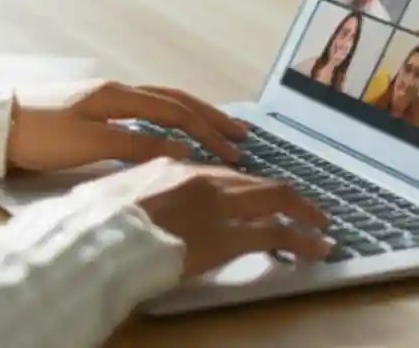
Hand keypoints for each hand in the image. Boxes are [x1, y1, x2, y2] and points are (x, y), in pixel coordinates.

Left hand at [6, 80, 248, 171]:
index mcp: (118, 96)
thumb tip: (181, 148)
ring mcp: (107, 98)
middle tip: (243, 135)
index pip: (176, 113)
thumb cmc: (37, 136)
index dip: (207, 133)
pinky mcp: (95, 109)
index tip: (233, 152)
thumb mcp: (87, 144)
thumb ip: (134, 145)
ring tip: (220, 127)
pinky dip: (172, 118)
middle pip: (176, 101)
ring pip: (163, 102)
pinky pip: (147, 109)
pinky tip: (177, 129)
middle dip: (212, 118)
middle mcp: (118, 91)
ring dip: (195, 115)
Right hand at [77, 158, 332, 275]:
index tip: (259, 196)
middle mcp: (204, 180)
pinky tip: (316, 250)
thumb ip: (137, 190)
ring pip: (277, 203)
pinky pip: (276, 235)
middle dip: (289, 198)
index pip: (224, 174)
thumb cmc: (96, 222)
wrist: (99, 239)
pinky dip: (302, 241)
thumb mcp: (113, 194)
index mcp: (175, 168)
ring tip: (322, 229)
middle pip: (259, 183)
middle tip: (308, 209)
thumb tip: (136, 193)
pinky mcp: (228, 237)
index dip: (248, 187)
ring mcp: (218, 206)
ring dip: (304, 216)